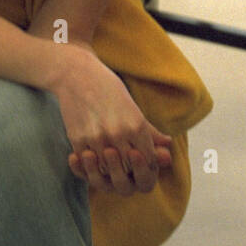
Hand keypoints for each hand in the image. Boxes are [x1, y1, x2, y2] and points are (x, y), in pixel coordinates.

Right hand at [51, 44, 171, 195]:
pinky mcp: (78, 140)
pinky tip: (98, 158)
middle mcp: (117, 133)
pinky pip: (89, 164)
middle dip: (131, 169)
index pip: (148, 159)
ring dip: (111, 169)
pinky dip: (94, 165)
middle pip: (129, 168)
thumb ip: (150, 131)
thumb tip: (169, 145)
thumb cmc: (108, 88)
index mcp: (135, 124)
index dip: (148, 164)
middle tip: (130, 166)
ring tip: (113, 162)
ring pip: (108, 170)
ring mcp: (96, 139)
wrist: (77, 75)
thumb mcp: (133, 107)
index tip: (144, 161)